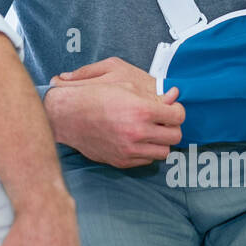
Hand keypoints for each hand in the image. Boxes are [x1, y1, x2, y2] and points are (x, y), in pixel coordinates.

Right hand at [46, 56, 183, 167]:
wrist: (67, 115)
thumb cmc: (93, 95)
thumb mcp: (123, 84)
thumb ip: (152, 93)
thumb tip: (173, 96)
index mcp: (141, 110)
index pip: (178, 116)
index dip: (177, 110)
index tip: (171, 109)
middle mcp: (137, 133)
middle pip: (175, 136)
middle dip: (172, 127)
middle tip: (164, 121)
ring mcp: (130, 150)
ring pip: (163, 152)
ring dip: (161, 141)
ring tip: (151, 132)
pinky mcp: (122, 161)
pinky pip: (146, 160)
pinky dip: (146, 151)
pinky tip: (137, 140)